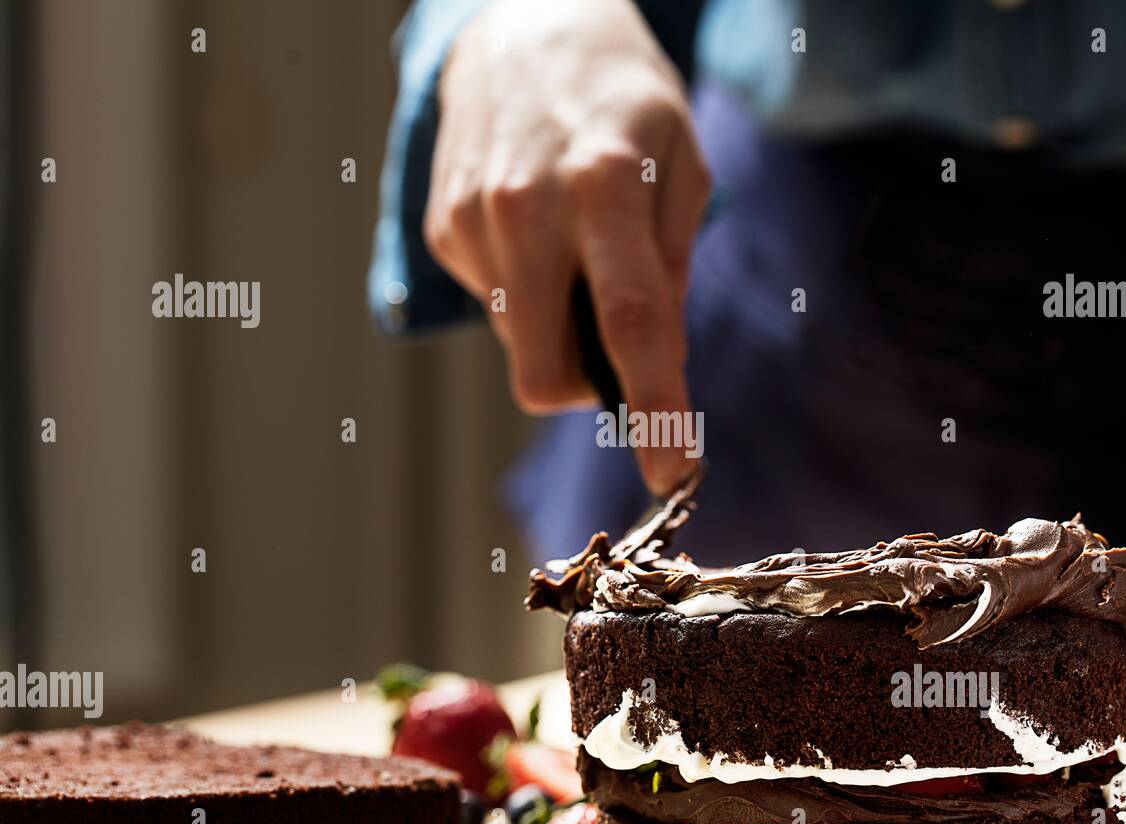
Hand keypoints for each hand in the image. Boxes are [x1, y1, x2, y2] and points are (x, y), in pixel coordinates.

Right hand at [426, 0, 710, 494]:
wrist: (523, 26)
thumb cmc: (622, 101)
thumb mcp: (682, 165)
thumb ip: (670, 270)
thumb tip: (660, 366)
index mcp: (603, 186)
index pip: (632, 326)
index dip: (656, 411)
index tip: (673, 476)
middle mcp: (525, 207)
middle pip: (545, 372)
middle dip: (583, 392)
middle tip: (615, 353)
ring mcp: (471, 220)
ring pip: (521, 345)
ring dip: (557, 326)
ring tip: (573, 247)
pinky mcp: (442, 229)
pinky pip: (495, 306)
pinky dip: (526, 292)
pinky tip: (535, 231)